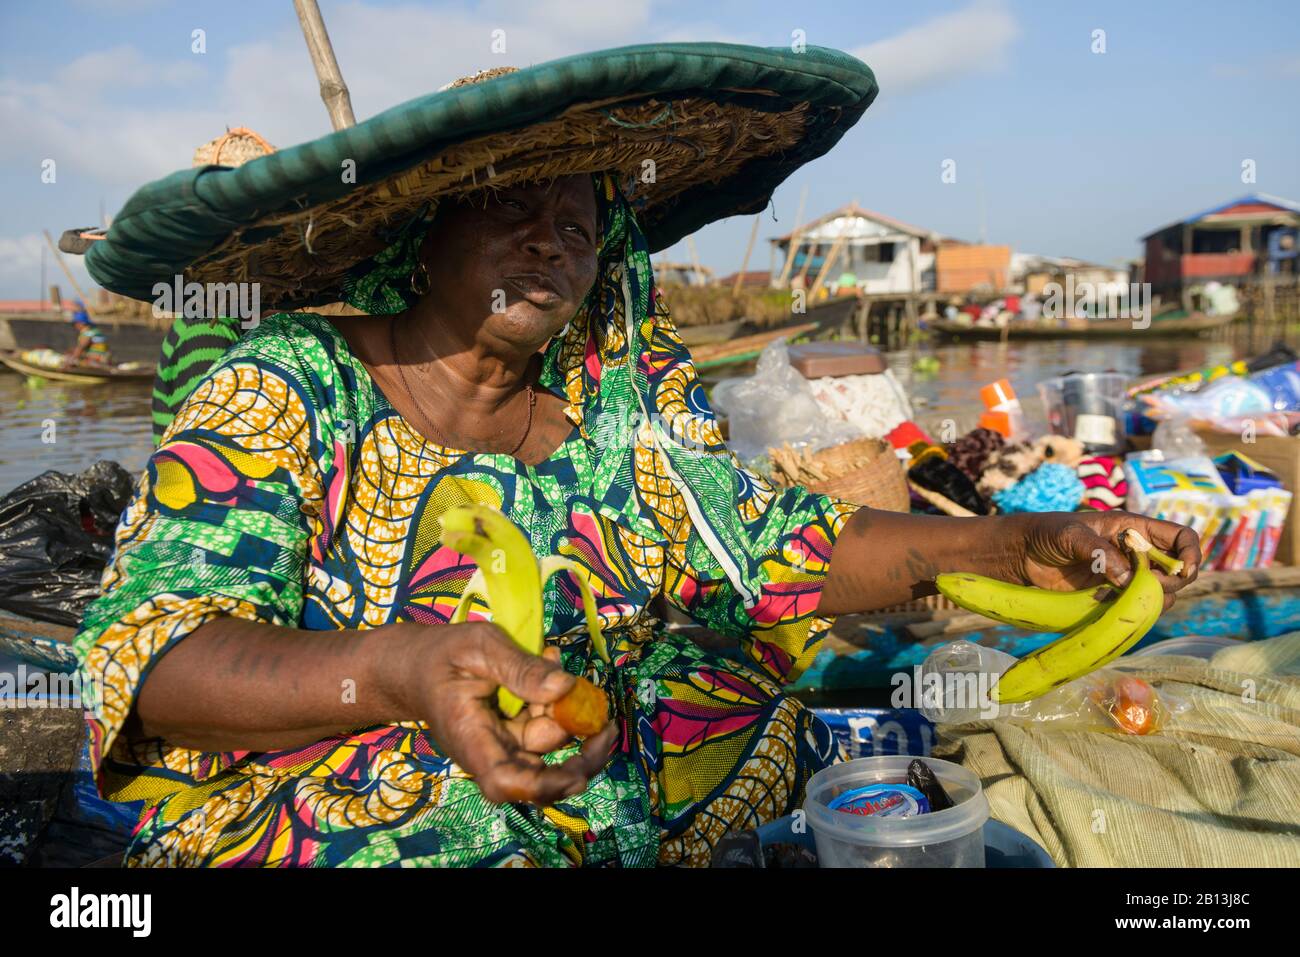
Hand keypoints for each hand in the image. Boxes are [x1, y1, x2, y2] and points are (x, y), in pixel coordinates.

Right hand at [398, 621, 616, 804]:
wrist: (416, 665)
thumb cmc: (441, 655)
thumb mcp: (479, 647)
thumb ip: (519, 668)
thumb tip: (564, 688)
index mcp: (471, 741)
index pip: (505, 782)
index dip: (544, 785)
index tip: (579, 772)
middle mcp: (490, 752)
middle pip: (541, 776)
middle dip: (581, 754)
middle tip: (608, 724)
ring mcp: (504, 744)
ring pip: (550, 745)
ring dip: (570, 715)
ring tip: (559, 667)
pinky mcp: (515, 731)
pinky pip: (547, 725)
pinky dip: (558, 702)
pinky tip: (551, 667)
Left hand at [1002, 510, 1200, 610]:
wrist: (1020, 555)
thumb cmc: (1046, 533)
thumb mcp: (1071, 535)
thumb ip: (1099, 552)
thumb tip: (1127, 579)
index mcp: (1134, 530)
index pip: (1181, 538)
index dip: (1191, 554)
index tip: (1184, 570)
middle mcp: (1136, 555)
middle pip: (1177, 572)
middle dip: (1170, 582)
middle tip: (1144, 586)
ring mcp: (1125, 578)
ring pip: (1160, 595)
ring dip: (1151, 600)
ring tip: (1121, 595)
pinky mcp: (1110, 598)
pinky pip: (1135, 610)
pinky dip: (1132, 613)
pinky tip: (1110, 607)